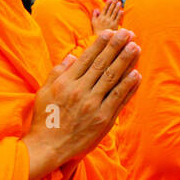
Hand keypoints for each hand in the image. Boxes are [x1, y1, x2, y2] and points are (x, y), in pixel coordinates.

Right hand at [24, 30, 140, 179]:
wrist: (48, 147)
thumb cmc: (45, 119)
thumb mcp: (44, 92)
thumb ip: (58, 72)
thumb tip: (72, 56)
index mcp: (66, 83)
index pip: (87, 58)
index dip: (100, 44)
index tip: (110, 32)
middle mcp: (80, 91)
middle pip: (102, 64)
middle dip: (116, 47)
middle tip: (128, 33)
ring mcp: (93, 105)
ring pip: (112, 78)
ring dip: (126, 62)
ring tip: (135, 48)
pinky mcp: (103, 119)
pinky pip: (119, 99)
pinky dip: (128, 86)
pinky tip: (136, 74)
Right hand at [91, 0, 122, 33]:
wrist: (101, 39)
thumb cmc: (97, 31)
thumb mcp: (93, 23)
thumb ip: (94, 15)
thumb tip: (96, 9)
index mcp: (101, 17)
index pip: (105, 9)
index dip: (108, 4)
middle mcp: (105, 19)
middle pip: (110, 9)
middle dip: (113, 4)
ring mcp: (110, 22)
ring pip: (114, 13)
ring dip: (117, 7)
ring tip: (119, 3)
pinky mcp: (114, 26)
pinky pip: (117, 19)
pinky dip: (119, 15)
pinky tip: (121, 11)